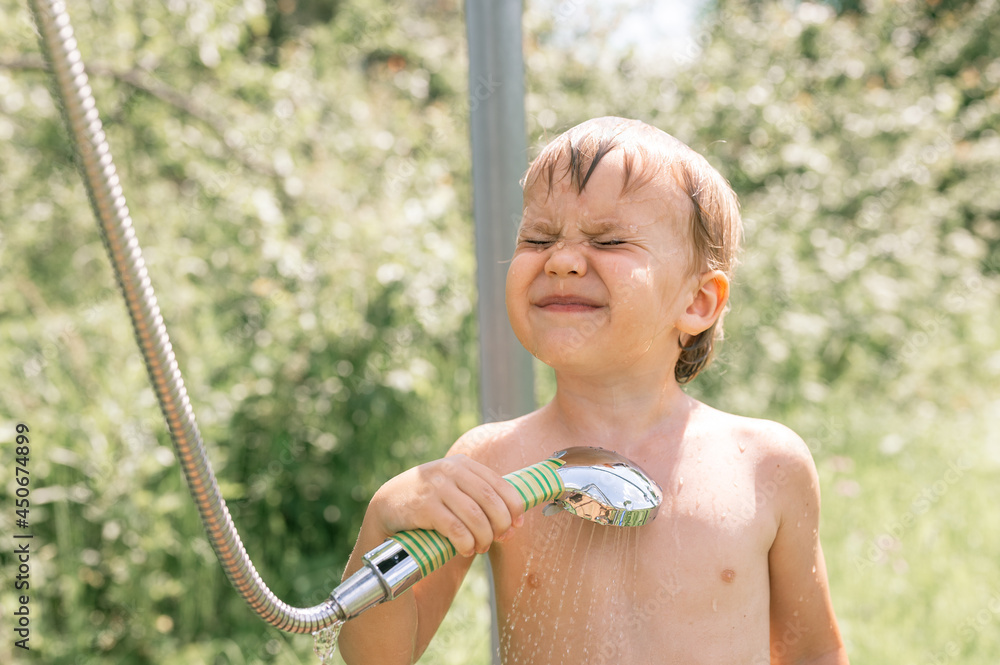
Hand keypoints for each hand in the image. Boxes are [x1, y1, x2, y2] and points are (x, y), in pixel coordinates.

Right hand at [370, 454, 525, 557]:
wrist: (388, 504)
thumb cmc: (430, 501)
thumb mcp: (454, 489)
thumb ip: (481, 500)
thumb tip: (517, 523)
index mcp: (463, 464)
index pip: (499, 483)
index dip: (514, 506)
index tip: (517, 524)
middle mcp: (451, 470)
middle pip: (490, 500)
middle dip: (500, 524)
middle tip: (498, 539)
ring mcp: (436, 486)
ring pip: (475, 516)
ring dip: (484, 537)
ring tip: (480, 548)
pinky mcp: (423, 506)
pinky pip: (455, 528)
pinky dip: (466, 543)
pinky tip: (465, 549)